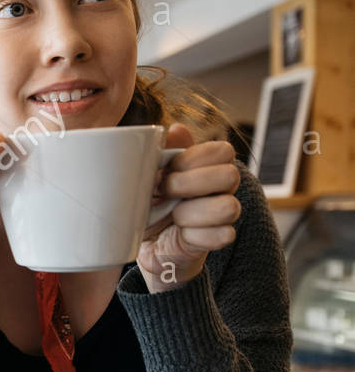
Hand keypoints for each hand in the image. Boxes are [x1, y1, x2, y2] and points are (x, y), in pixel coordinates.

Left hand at [136, 124, 240, 292]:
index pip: (222, 150)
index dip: (193, 159)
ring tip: (172, 217)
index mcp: (208, 166)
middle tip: (164, 192)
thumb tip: (175, 129)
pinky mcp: (219, 239)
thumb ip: (161, 151)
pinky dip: (195, 236)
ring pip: (229, 207)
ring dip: (191, 213)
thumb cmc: (146, 203)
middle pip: (231, 175)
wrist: (140, 242)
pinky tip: (181, 234)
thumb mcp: (146, 175)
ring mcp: (223, 215)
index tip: (168, 169)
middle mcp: (222, 188)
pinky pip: (223, 235)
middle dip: (189, 184)